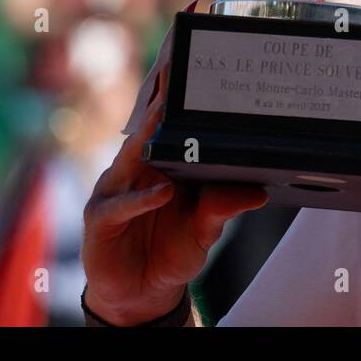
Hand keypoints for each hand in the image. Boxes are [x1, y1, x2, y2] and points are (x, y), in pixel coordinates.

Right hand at [80, 71, 269, 324]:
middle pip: (145, 130)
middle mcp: (134, 172)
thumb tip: (259, 192)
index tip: (187, 65)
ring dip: (145, 134)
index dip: (173, 97)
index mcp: (159, 166)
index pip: (166, 126)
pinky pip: (123, 207)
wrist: (141, 294)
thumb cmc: (169, 252)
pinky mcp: (101, 221)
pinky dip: (143, 199)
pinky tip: (164, 192)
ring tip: (162, 112)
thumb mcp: (205, 229)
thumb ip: (223, 208)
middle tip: (171, 68)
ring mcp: (115, 193)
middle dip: (156, 100)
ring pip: (130, 158)